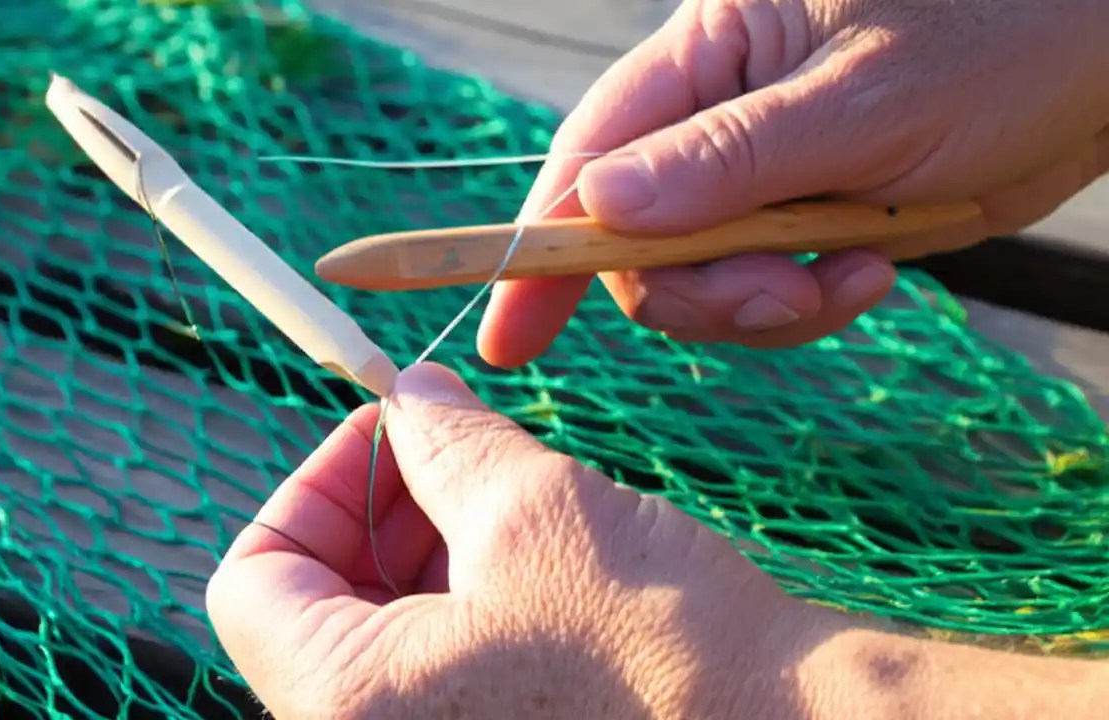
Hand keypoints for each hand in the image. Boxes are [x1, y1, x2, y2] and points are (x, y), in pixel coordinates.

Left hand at [205, 363, 832, 718]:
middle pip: (314, 608)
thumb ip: (442, 441)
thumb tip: (406, 396)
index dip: (311, 483)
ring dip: (429, 550)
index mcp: (346, 705)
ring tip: (515, 502)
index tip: (386, 429)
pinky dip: (469, 601)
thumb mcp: (531, 507)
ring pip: (383, 636)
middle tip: (455, 451)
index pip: (250, 580)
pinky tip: (542, 559)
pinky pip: (443, 671)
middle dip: (379, 512)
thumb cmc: (661, 641)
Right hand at [477, 0, 1108, 365]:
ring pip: (705, 279)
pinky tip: (876, 269)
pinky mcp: (804, 215)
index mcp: (708, 53)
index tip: (509, 336)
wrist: (1102, 56)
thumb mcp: (862, 104)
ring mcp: (759, 172)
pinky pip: (768, 288)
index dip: (535, 251)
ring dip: (771, 303)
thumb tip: (598, 205)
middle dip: (703, 293)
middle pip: (641, 244)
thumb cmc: (1003, 38)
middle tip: (786, 294)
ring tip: (863, 272)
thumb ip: (725, 160)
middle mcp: (716, 115)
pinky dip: (810, 301)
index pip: (586, 161)